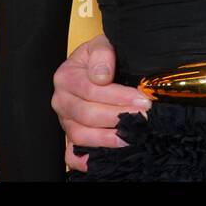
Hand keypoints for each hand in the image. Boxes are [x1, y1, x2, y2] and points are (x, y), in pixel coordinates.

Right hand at [52, 32, 150, 173]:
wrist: (95, 66)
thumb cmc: (100, 58)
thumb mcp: (101, 45)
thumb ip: (102, 55)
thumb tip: (102, 76)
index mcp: (66, 77)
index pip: (92, 90)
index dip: (118, 96)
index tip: (142, 100)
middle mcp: (61, 100)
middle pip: (88, 115)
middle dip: (118, 117)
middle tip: (143, 117)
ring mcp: (65, 120)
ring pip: (80, 135)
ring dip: (107, 139)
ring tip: (131, 137)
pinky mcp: (70, 135)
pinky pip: (71, 153)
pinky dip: (83, 160)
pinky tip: (99, 160)